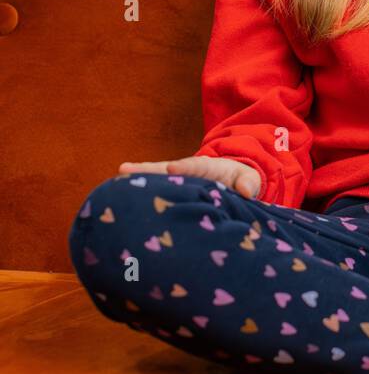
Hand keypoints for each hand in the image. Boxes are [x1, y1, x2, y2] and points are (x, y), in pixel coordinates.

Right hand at [117, 155, 262, 199]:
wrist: (232, 182)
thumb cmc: (239, 180)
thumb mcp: (248, 179)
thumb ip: (248, 183)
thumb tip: (245, 191)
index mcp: (204, 168)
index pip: (192, 167)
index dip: (182, 168)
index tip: (171, 168)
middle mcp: (184, 173)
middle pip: (162, 170)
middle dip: (146, 170)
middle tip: (123, 169)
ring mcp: (175, 183)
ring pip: (154, 182)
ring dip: (136, 184)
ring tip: (114, 185)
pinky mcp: (171, 195)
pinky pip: (155, 197)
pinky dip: (140, 201)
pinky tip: (121, 206)